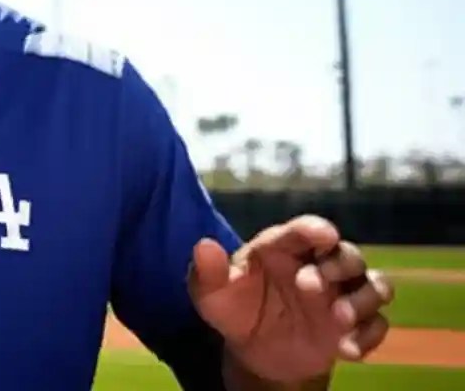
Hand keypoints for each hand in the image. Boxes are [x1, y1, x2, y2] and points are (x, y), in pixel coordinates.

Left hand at [188, 215, 394, 383]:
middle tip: (308, 285)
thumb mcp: (211, 295)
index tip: (323, 235)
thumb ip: (207, 272)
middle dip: (337, 265)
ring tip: (337, 319)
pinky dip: (368, 335)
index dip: (315, 229)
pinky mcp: (355, 324)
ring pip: (373, 285)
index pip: (304, 231)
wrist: (254, 352)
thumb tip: (203, 245)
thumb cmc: (234, 310)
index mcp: (283, 249)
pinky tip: (346, 350)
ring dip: (361, 299)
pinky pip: (377, 324)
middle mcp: (319, 265)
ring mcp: (341, 294)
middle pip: (347, 254)